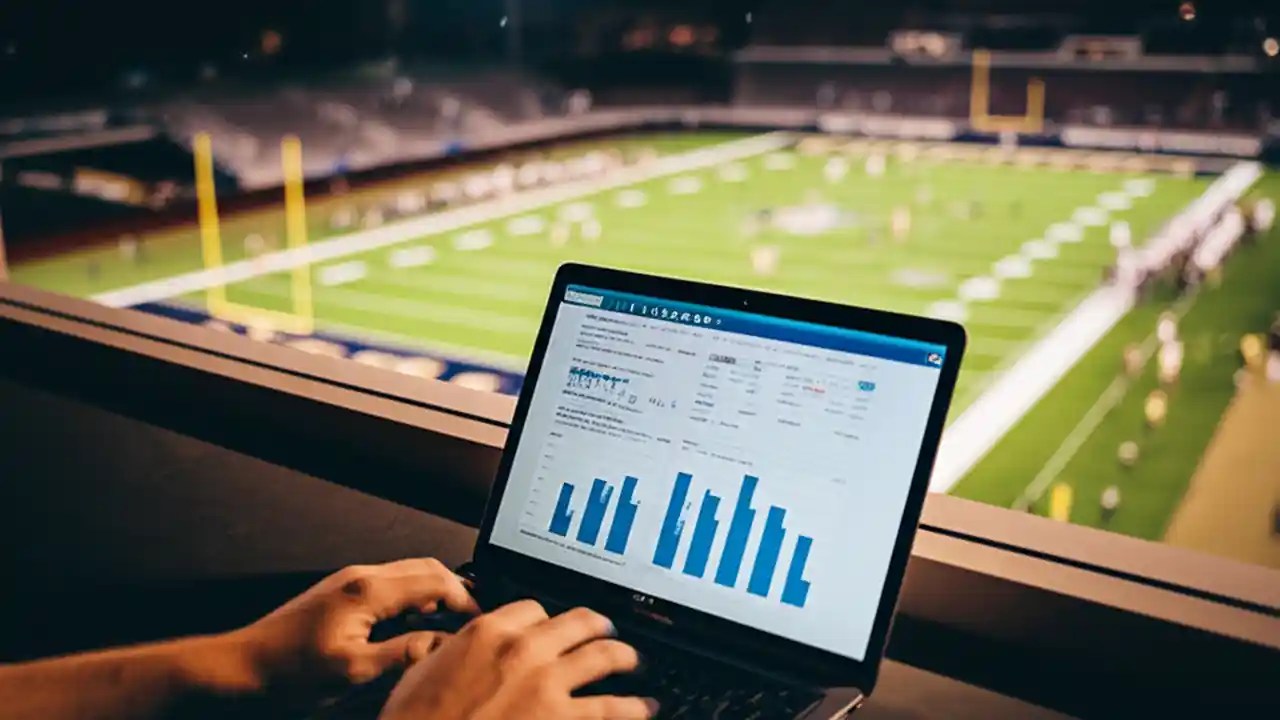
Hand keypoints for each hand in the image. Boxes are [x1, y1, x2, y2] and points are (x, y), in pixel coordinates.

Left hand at [231, 558, 478, 690]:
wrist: (244, 665)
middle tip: (471, 620)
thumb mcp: (353, 672)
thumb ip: (404, 655)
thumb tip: (442, 646)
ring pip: (410, 573)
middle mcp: (361, 577)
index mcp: (368, 591)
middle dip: (456, 591)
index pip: (436, 580)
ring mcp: (351, 581)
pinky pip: (391, 583)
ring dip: (435, 594)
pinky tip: (414, 623)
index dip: (466, 600)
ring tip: (448, 624)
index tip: (480, 621)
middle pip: (427, 568)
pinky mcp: (343, 590)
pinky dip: (413, 597)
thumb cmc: (289, 670)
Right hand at [379, 600, 657, 719]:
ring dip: (627, 659)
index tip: (551, 628)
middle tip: (609, 633)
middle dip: (599, 626)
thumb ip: (452, 653)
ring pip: (606, 656)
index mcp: (488, 632)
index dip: (545, 619)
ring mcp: (548, 686)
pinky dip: (635, 708)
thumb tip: (461, 650)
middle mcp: (524, 650)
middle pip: (579, 622)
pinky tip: (644, 709)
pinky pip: (615, 710)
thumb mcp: (423, 673)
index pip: (532, 608)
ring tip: (637, 664)